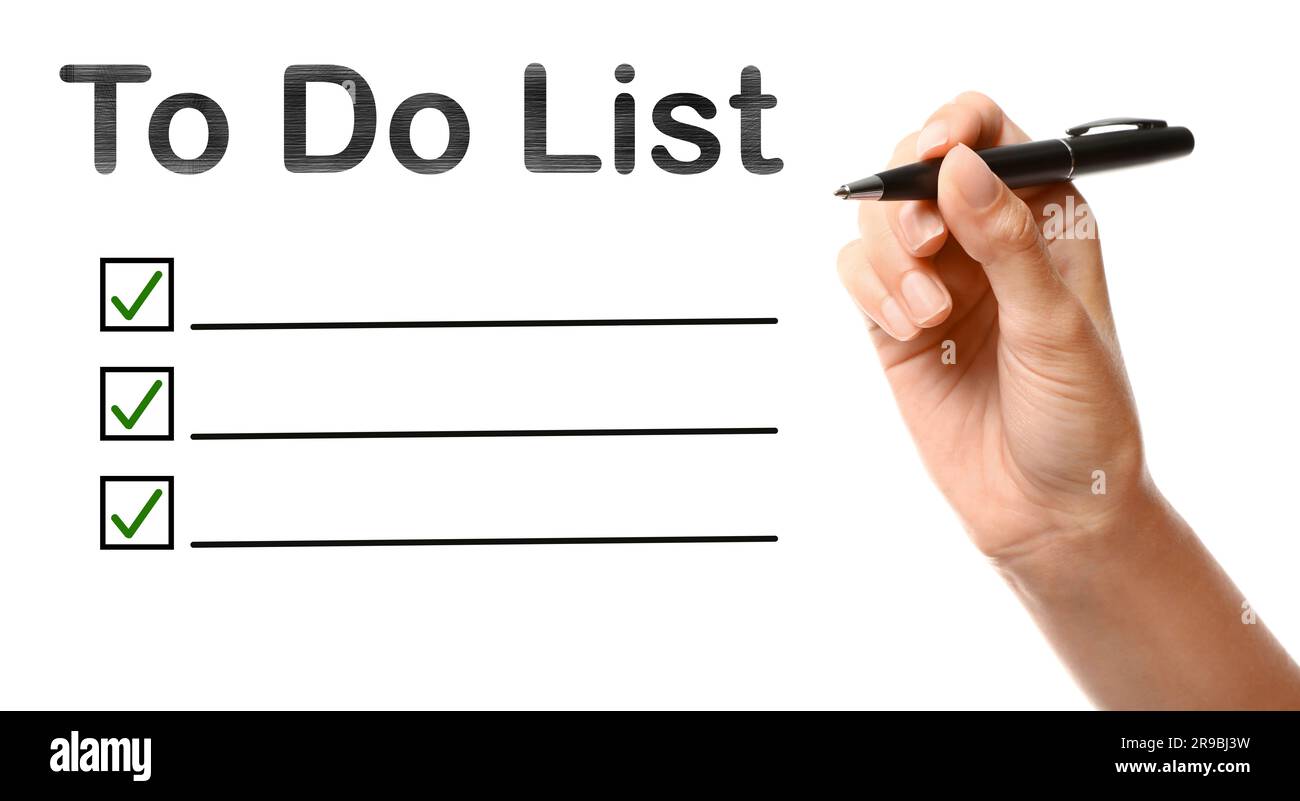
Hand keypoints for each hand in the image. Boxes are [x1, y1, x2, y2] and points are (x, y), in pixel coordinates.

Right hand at [837, 93, 1153, 559]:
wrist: (1049, 509)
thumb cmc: (1081, 417)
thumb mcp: (1056, 324)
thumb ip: (1007, 241)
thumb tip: (959, 165)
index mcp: (1044, 219)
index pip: (989, 134)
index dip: (954, 129)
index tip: (933, 155)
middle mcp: (985, 240)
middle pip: (916, 169)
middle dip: (909, 201)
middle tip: (925, 246)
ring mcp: (937, 280)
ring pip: (879, 222)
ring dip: (891, 259)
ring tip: (930, 314)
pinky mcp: (897, 323)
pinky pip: (858, 274)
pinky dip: (872, 291)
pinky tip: (912, 329)